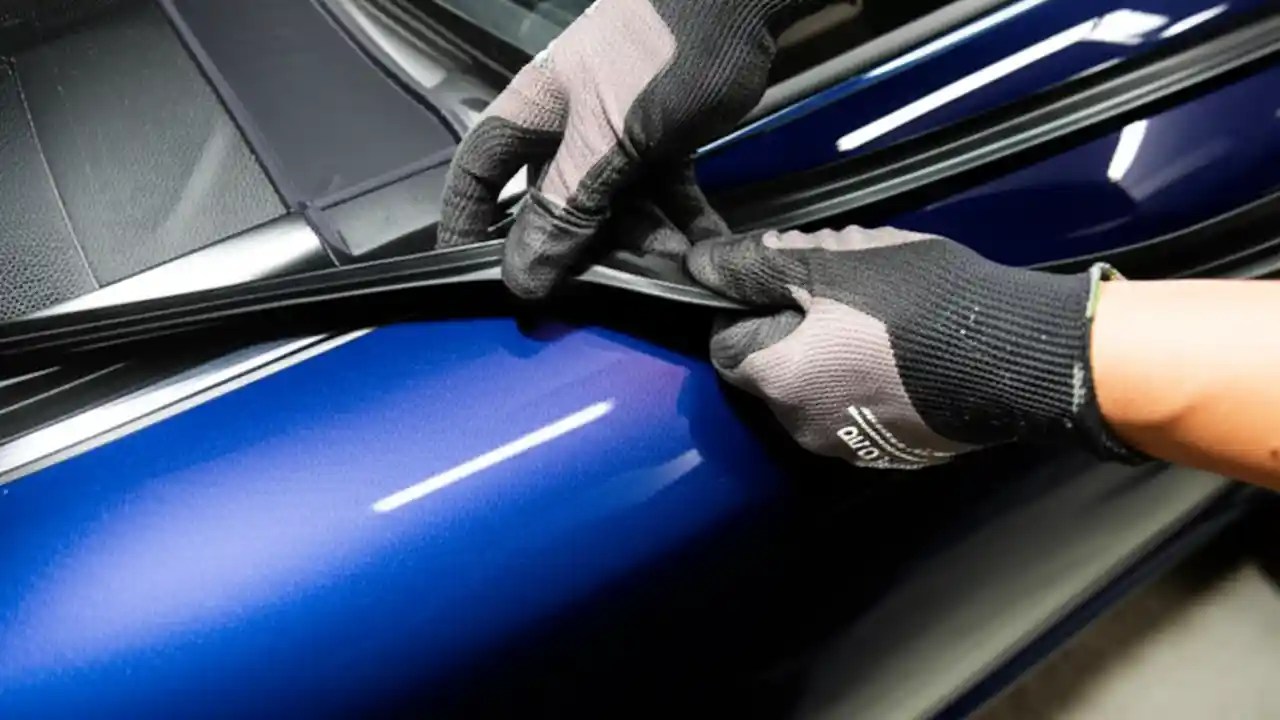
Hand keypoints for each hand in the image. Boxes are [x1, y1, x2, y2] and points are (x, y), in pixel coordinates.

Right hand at [438, 0, 815, 297]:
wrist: (740, 2)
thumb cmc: (659, 56)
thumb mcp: (606, 139)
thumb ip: (565, 208)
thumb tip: (521, 278)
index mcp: (532, 113)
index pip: (477, 174)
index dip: (465, 223)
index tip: (467, 274)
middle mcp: (568, 126)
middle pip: (553, 204)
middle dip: (575, 250)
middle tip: (598, 294)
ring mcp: (619, 133)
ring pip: (615, 206)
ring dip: (643, 241)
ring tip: (673, 269)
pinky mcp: (668, 138)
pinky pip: (665, 192)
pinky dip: (683, 220)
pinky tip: (704, 249)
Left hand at [687, 226, 1139, 468]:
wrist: (1017, 357)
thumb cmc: (917, 304)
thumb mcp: (829, 262)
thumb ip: (754, 264)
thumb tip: (701, 263)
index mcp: (778, 381)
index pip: (725, 345)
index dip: (746, 306)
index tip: (781, 281)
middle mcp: (802, 427)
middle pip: (770, 369)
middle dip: (791, 328)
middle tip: (839, 291)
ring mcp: (850, 446)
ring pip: (815, 389)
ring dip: (830, 354)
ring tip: (879, 317)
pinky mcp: (892, 451)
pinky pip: (857, 409)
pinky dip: (866, 380)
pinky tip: (903, 350)